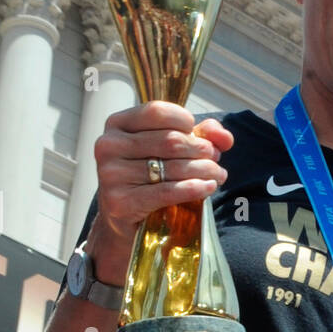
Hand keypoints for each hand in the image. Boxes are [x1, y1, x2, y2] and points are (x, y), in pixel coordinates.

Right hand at [90, 103, 231, 278]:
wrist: (125, 219)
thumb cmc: (150, 177)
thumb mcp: (170, 150)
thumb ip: (200, 134)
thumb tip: (224, 136)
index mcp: (116, 125)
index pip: (158, 112)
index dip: (187, 122)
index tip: (201, 136)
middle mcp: (108, 146)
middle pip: (169, 140)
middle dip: (201, 150)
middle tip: (215, 159)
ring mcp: (110, 175)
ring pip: (172, 167)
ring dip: (204, 170)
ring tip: (218, 175)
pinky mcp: (120, 202)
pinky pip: (167, 192)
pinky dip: (194, 188)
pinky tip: (209, 187)